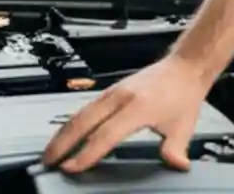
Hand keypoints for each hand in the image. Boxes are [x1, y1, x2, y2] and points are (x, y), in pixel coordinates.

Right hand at [42, 54, 211, 172]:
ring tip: (50, 152)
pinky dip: (71, 122)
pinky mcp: (110, 90)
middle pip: (83, 121)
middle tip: (49, 163)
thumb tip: (177, 165)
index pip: (105, 134)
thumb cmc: (183, 93)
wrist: (185, 66)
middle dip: (62, 144)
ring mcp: (113, 91)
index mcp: (138, 106)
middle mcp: (121, 97)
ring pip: (80, 113)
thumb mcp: (184, 125)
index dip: (86, 153)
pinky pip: (85, 107)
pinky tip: (65, 134)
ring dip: (62, 133)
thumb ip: (175, 148)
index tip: (71, 167)